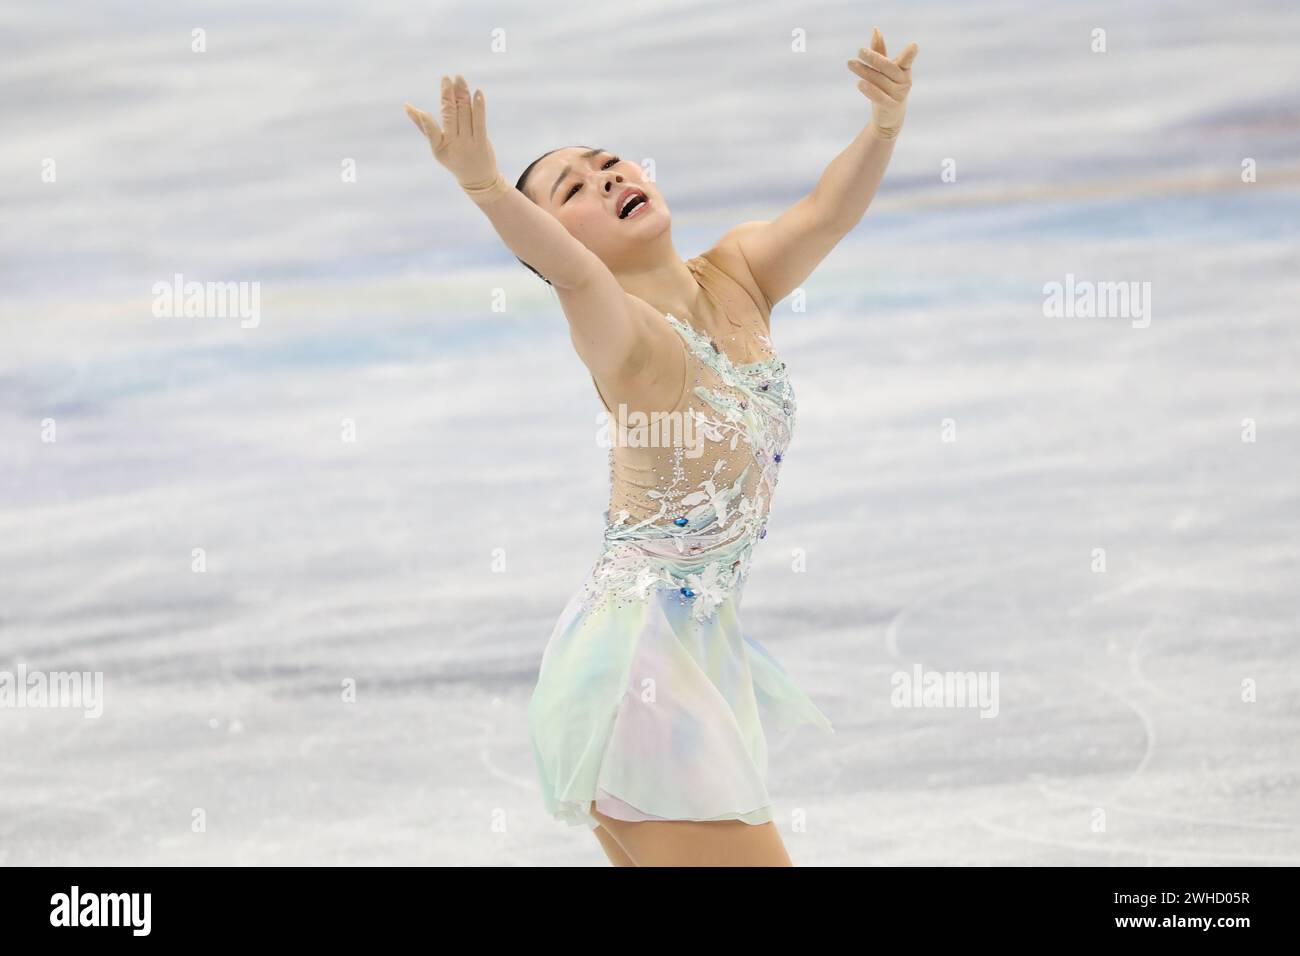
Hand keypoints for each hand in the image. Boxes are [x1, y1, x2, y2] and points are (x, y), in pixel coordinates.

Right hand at [404, 74, 508, 203]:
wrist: (477, 179)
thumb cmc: (453, 159)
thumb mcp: (436, 146)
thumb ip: (423, 126)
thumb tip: (407, 106)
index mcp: (439, 147)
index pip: (431, 132)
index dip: (425, 122)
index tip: (421, 110)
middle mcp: (454, 145)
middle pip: (450, 116)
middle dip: (447, 96)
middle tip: (446, 78)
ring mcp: (469, 143)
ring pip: (465, 114)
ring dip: (462, 94)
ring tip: (459, 78)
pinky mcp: (482, 142)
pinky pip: (480, 121)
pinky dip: (478, 106)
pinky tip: (477, 92)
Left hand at [846, 27, 917, 138]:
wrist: (889, 116)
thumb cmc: (887, 87)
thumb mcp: (885, 69)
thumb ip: (880, 50)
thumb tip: (875, 29)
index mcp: (904, 69)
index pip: (907, 59)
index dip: (910, 54)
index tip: (914, 46)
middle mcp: (904, 81)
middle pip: (887, 67)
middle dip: (874, 58)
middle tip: (859, 50)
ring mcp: (899, 94)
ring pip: (879, 81)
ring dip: (864, 72)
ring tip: (851, 63)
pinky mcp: (891, 106)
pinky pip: (879, 97)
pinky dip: (870, 90)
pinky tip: (860, 83)